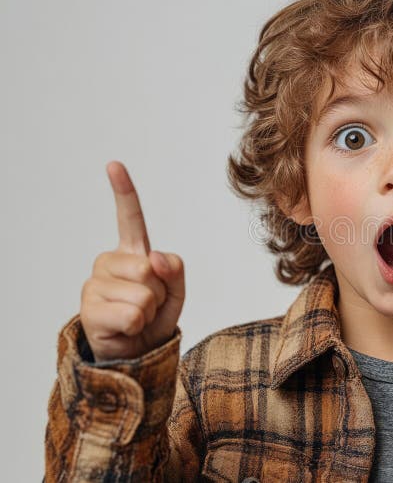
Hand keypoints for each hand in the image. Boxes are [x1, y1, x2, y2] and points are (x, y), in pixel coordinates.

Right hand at [79, 161, 184, 361]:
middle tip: (148, 306)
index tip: (114, 165)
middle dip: (161, 292)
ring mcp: (95, 283)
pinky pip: (133, 314)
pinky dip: (137, 326)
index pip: (130, 218)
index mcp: (133, 252)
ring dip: (149, 311)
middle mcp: (109, 261)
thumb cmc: (154, 318)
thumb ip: (174, 270)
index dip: (123, 191)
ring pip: (144, 293)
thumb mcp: (176, 292)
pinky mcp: (89, 308)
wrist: (135, 354)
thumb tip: (152, 258)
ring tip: (136, 317)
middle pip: (151, 269)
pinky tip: (125, 328)